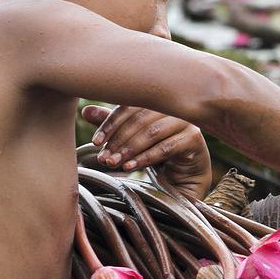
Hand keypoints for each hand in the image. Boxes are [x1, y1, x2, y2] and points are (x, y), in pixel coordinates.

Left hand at [82, 105, 212, 198]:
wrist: (185, 178)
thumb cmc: (158, 154)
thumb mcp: (133, 140)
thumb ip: (115, 125)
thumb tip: (85, 111)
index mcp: (157, 100)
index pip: (129, 106)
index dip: (110, 123)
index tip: (95, 142)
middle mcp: (173, 107)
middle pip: (140, 118)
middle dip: (118, 139)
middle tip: (104, 158)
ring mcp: (187, 122)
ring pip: (152, 132)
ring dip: (129, 149)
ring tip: (114, 163)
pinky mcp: (194, 140)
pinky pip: (166, 147)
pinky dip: (145, 158)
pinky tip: (131, 167)